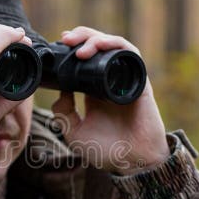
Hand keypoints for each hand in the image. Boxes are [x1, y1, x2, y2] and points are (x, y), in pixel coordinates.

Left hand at [51, 26, 168, 174]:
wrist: (131, 163)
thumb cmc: (106, 151)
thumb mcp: (74, 133)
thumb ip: (63, 113)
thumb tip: (60, 91)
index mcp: (94, 90)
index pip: (86, 58)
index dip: (74, 47)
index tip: (59, 44)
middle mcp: (110, 81)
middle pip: (98, 46)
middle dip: (81, 36)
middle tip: (66, 39)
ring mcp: (125, 79)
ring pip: (113, 46)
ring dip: (96, 39)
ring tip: (80, 47)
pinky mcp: (139, 81)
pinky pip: (130, 55)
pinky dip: (115, 45)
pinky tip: (100, 46)